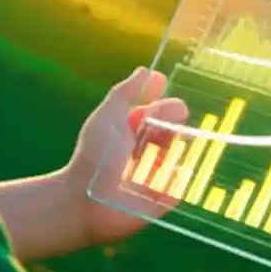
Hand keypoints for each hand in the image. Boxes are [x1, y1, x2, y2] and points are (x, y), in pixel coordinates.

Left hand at [60, 66, 187, 248]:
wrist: (86, 200)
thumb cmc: (93, 156)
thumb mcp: (108, 116)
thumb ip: (126, 92)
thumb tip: (149, 71)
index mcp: (137, 130)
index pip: (162, 111)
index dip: (165, 104)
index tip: (166, 95)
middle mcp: (150, 150)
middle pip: (176, 128)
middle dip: (172, 122)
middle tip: (162, 123)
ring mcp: (160, 173)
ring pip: (184, 151)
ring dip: (176, 146)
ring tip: (157, 150)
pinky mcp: (168, 197)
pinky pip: (184, 180)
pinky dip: (180, 173)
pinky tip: (168, 169)